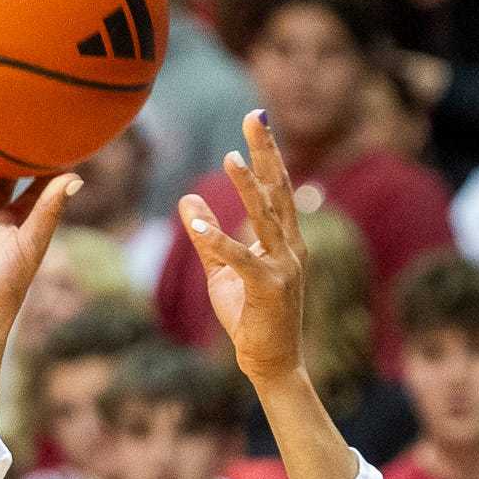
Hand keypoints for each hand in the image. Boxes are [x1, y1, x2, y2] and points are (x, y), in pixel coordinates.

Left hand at [178, 110, 308, 388]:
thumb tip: (187, 200)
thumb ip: (206, 237)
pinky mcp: (269, 289)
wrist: (270, 361)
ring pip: (265, 219)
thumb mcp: (222, 271)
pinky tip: (199, 226)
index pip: (277, 188)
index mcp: (285, 240)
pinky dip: (219, 242)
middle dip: (266, 152)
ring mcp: (284, 267)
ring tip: (231, 159)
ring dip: (248, 188)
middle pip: (278, 190)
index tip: (257, 119)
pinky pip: (241, 260)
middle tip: (255, 117)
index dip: (267, 153)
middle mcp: (291, 247)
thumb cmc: (249, 317)